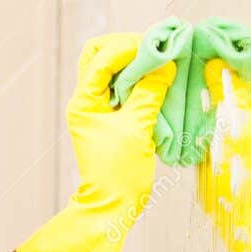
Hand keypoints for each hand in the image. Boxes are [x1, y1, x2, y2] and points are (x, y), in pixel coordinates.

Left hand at [16, 34, 174, 251]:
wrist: (112, 205)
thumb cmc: (119, 173)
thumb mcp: (137, 130)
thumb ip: (150, 93)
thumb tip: (166, 63)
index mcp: (84, 102)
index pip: (100, 58)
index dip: (129, 47)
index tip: (158, 47)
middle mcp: (86, 100)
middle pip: (99, 54)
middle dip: (128, 46)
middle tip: (157, 50)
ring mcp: (98, 107)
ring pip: (112, 67)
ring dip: (136, 60)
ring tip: (163, 61)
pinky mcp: (112, 115)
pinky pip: (123, 84)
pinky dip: (141, 77)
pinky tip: (161, 78)